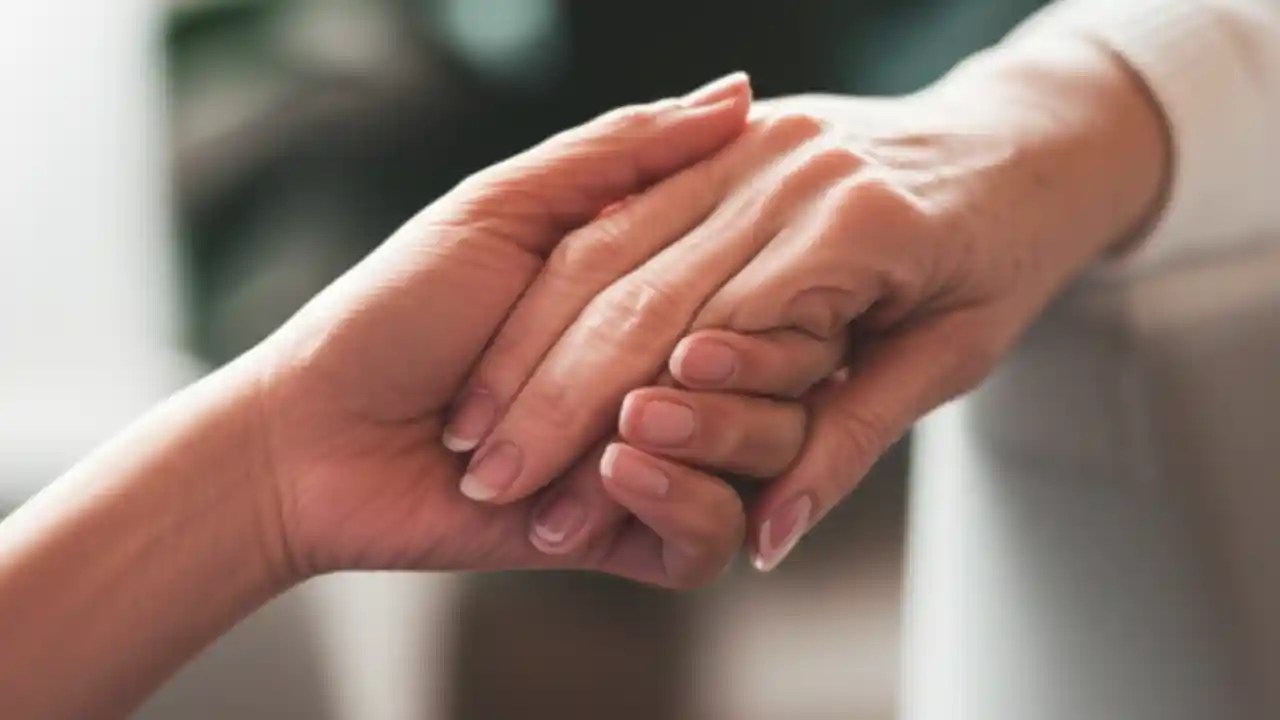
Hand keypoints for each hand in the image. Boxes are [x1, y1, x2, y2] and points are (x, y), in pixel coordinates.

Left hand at [250, 74, 754, 587]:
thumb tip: (741, 92)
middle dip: (736, 375)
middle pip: (777, 376)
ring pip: (759, 460)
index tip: (756, 271)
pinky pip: (707, 545)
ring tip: (621, 430)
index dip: (766, 283)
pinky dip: (682, 507)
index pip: (760, 287)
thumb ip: (622, 155)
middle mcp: (661, 375)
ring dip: (707, 439)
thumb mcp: (508, 207)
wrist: (315, 436)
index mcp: (648, 298)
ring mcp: (650, 458)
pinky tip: (613, 475)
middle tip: (666, 373)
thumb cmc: (398, 310)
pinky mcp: (626, 538)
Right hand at [441, 38, 1168, 568]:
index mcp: (859, 231)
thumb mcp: (952, 357)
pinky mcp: (731, 135)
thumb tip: (765, 538)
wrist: (1028, 140)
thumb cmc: (1003, 257)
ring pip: (610, 252)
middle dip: (559, 403)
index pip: (719, 346)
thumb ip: (847, 440)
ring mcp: (756, 143)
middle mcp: (795, 174)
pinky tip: (513, 344)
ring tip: (481, 435)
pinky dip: (560, 281)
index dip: (640, 435)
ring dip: (534, 349)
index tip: (575, 509)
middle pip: (643, 300)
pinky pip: (620, 206)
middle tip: (494, 487)